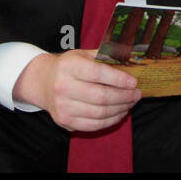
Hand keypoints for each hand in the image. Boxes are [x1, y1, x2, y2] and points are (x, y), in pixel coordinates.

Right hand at [13, 49, 141, 132]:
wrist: (43, 82)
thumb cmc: (70, 66)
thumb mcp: (84, 54)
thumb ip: (106, 55)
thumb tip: (132, 60)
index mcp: (69, 66)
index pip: (98, 73)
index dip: (119, 79)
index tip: (134, 82)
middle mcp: (63, 86)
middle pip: (101, 96)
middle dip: (124, 96)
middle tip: (137, 94)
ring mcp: (63, 106)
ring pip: (99, 113)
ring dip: (121, 109)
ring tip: (131, 103)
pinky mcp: (65, 121)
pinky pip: (93, 125)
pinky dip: (111, 120)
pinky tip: (120, 112)